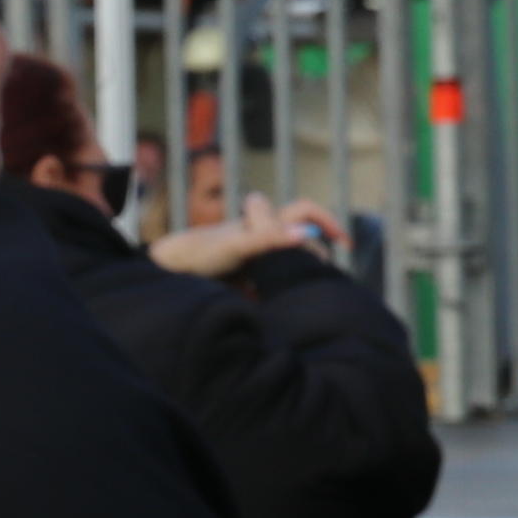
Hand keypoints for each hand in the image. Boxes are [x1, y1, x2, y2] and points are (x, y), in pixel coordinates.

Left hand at [151, 202, 339, 279]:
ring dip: (298, 277)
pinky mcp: (248, 278)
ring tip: (299, 295)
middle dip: (315, 257)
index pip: (305, 211)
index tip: (344, 244)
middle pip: (303, 241)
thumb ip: (270, 238)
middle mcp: (264, 236)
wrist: (172, 272)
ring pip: (290, 263)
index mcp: (266, 223)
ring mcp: (257, 256)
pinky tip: (277, 306)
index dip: (327, 222)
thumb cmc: (202, 253)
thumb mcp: (238, 245)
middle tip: (321, 280)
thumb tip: (307, 235)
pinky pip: (274, 283)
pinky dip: (280, 293)